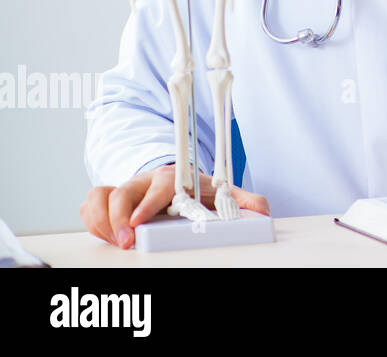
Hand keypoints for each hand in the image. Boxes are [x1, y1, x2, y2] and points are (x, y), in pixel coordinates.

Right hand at [80, 165, 269, 249]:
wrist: (180, 178)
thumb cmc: (198, 188)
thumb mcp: (222, 192)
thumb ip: (243, 201)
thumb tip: (263, 210)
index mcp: (173, 178)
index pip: (158, 186)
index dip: (148, 203)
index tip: (141, 222)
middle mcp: (145, 180)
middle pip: (122, 192)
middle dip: (119, 218)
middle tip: (126, 242)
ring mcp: (126, 189)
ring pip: (100, 196)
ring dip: (102, 220)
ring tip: (113, 242)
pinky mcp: (111, 199)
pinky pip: (90, 203)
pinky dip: (92, 220)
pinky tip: (104, 236)